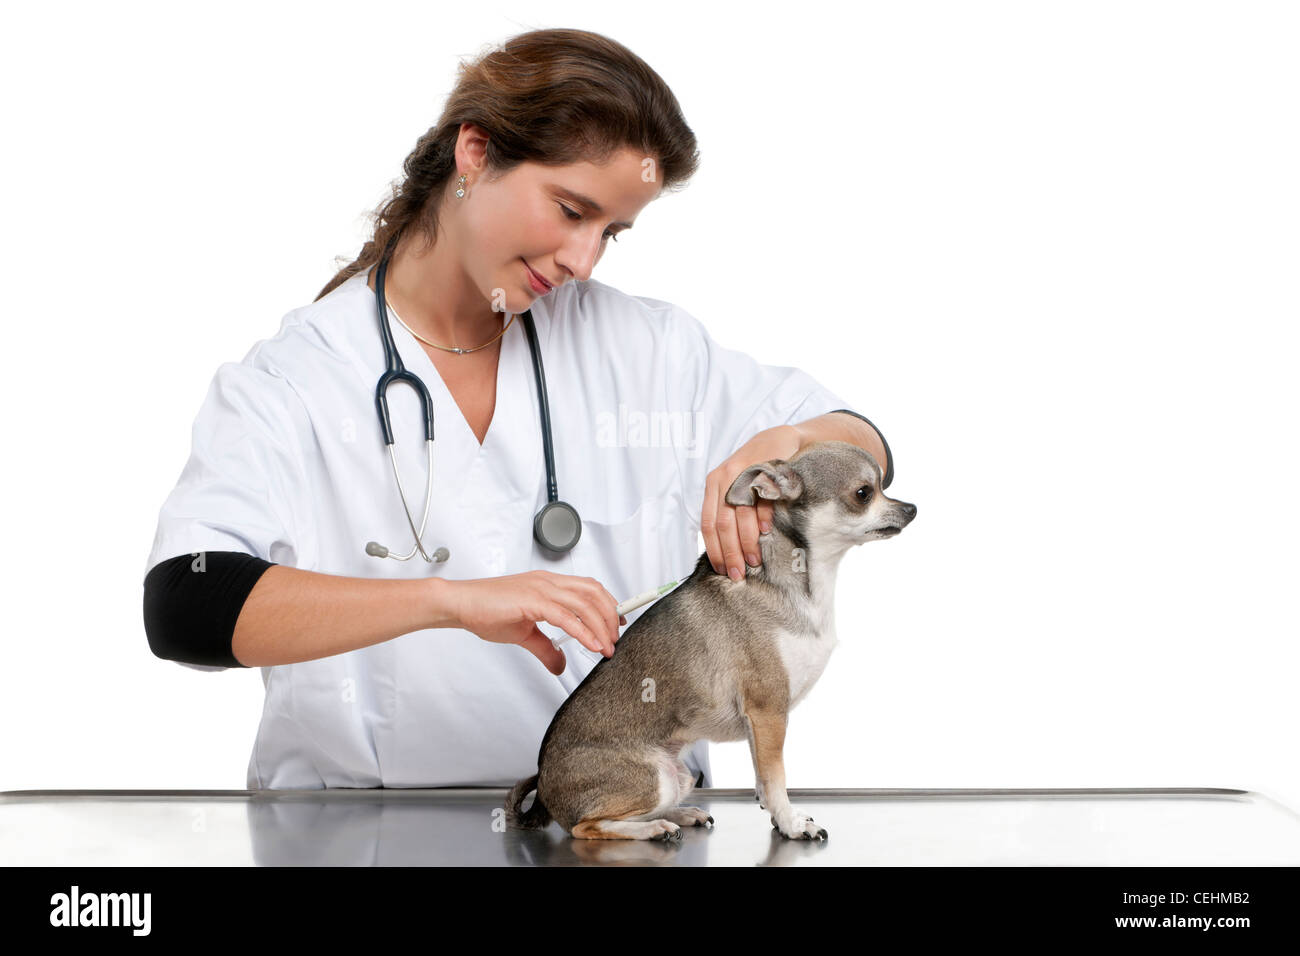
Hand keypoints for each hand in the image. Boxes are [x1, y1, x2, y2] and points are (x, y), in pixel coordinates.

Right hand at [447, 572, 626, 675]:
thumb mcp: (524, 634)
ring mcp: (541, 589)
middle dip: (611, 615)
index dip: (609, 603)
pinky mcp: (532, 601)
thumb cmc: (486, 611)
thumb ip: (546, 648)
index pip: (589, 587)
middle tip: (616, 638)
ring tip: (607, 645)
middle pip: (593, 592)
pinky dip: (583, 631)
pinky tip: (592, 644)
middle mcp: (548, 582)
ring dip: (601, 625)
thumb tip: (560, 665)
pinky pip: (565, 615)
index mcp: (548, 584)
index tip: (619, 622)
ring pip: (584, 602)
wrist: (460, 604)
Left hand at [702, 425, 801, 580]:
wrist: (777, 439)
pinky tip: (765, 534)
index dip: (714, 550)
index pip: (708, 524)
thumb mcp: (734, 486)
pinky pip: (762, 501)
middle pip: (723, 524)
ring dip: (748, 542)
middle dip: (730, 552)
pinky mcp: (764, 471)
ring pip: (741, 516)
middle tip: (738, 573)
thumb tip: (726, 549)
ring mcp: (744, 474)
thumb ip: (727, 510)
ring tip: (754, 560)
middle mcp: (724, 479)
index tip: (722, 569)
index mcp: (713, 485)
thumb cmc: (753, 469)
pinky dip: (763, 520)